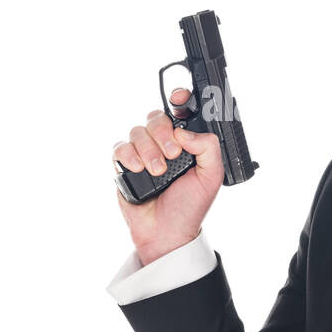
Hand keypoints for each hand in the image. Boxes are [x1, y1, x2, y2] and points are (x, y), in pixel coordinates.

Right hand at [112, 87, 224, 265]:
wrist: (168, 233)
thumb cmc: (190, 206)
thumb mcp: (211, 176)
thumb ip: (208, 147)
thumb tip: (182, 132)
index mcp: (185, 142)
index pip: (180, 111)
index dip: (179, 99)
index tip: (179, 99)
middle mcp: (163, 143)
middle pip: (156, 117)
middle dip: (163, 132)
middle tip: (173, 154)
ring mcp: (143, 153)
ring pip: (137, 131)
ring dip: (148, 149)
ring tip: (159, 171)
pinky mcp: (124, 166)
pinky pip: (119, 147)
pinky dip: (129, 155)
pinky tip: (139, 169)